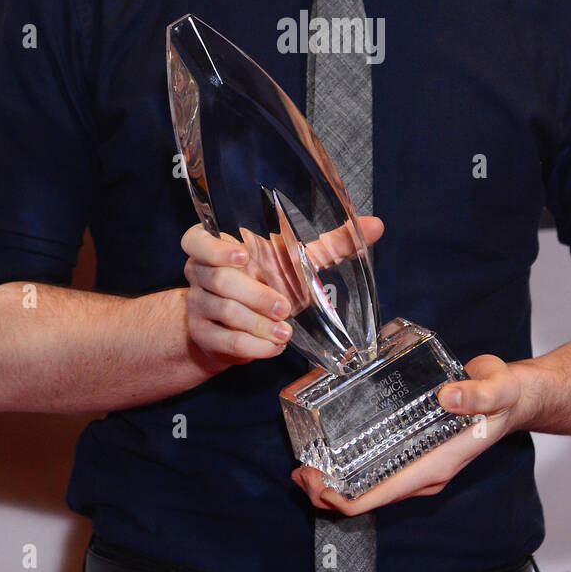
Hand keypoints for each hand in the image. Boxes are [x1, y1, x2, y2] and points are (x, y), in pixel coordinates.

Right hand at [180, 215, 383, 368]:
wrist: (233, 325)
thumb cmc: (266, 282)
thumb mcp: (295, 261)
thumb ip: (332, 243)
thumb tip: (376, 224)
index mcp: (219, 248)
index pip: (195, 240)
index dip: (214, 248)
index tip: (243, 256)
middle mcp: (203, 275)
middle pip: (218, 281)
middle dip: (254, 295)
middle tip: (285, 306)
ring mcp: (200, 306)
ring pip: (223, 312)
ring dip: (256, 324)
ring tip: (284, 332)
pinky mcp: (205, 336)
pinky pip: (225, 341)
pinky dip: (251, 346)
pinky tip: (273, 347)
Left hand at [291, 353, 534, 513]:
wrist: (513, 396)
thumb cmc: (504, 396)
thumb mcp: (496, 389)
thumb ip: (477, 394)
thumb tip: (450, 396)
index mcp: (434, 467)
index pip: (379, 496)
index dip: (342, 497)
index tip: (314, 481)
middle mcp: (421, 472)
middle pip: (366, 497)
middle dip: (327, 491)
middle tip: (299, 470)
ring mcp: (415, 462)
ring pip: (367, 485)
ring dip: (334, 479)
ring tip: (305, 461)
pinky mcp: (412, 448)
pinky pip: (375, 466)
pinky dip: (348, 462)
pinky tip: (330, 444)